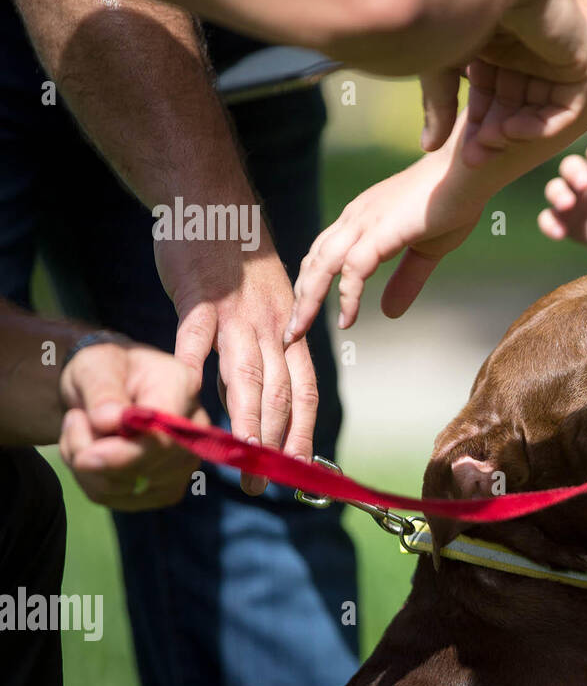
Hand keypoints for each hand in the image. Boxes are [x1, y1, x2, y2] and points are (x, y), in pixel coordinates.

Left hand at [58, 340, 207, 510]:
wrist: (112, 384)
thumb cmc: (106, 368)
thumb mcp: (95, 365)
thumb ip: (102, 390)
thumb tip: (109, 421)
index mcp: (182, 386)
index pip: (164, 438)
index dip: (124, 454)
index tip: (85, 455)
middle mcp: (195, 429)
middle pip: (144, 468)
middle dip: (92, 454)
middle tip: (74, 420)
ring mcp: (186, 462)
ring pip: (124, 487)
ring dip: (85, 467)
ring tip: (81, 432)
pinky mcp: (168, 487)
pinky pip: (119, 499)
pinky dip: (92, 481)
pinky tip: (93, 452)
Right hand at [156, 238, 317, 494]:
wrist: (217, 201)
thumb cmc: (239, 260)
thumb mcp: (270, 302)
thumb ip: (270, 344)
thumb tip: (272, 388)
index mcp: (288, 331)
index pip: (304, 390)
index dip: (303, 431)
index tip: (300, 469)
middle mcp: (270, 327)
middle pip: (279, 393)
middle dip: (275, 443)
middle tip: (266, 484)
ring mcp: (235, 313)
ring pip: (245, 375)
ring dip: (244, 422)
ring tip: (240, 460)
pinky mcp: (199, 297)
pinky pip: (194, 337)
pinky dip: (189, 366)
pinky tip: (183, 397)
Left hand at [286, 143, 482, 341]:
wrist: (469, 173)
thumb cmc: (453, 203)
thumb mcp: (427, 251)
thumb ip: (406, 280)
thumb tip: (389, 313)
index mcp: (361, 219)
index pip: (321, 255)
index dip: (310, 286)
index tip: (304, 316)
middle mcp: (354, 218)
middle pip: (312, 262)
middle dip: (299, 299)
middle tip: (289, 335)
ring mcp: (365, 222)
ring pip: (322, 266)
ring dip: (307, 302)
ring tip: (298, 333)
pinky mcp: (382, 230)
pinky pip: (354, 269)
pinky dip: (347, 297)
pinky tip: (347, 320)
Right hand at [419, 0, 586, 159]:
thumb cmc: (460, 9)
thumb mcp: (440, 64)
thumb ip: (439, 105)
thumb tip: (430, 147)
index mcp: (494, 53)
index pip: (490, 104)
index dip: (477, 132)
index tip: (465, 157)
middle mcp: (525, 56)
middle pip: (513, 111)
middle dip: (494, 138)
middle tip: (475, 159)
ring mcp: (553, 59)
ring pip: (538, 112)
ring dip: (515, 134)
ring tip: (493, 139)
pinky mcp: (578, 61)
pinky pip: (567, 107)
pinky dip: (543, 125)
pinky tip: (515, 130)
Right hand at [537, 141, 586, 259]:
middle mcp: (583, 178)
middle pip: (570, 166)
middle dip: (575, 172)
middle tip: (584, 184)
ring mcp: (569, 197)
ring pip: (554, 188)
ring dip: (558, 195)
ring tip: (567, 205)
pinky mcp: (560, 218)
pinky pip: (548, 218)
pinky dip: (550, 224)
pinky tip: (560, 234)